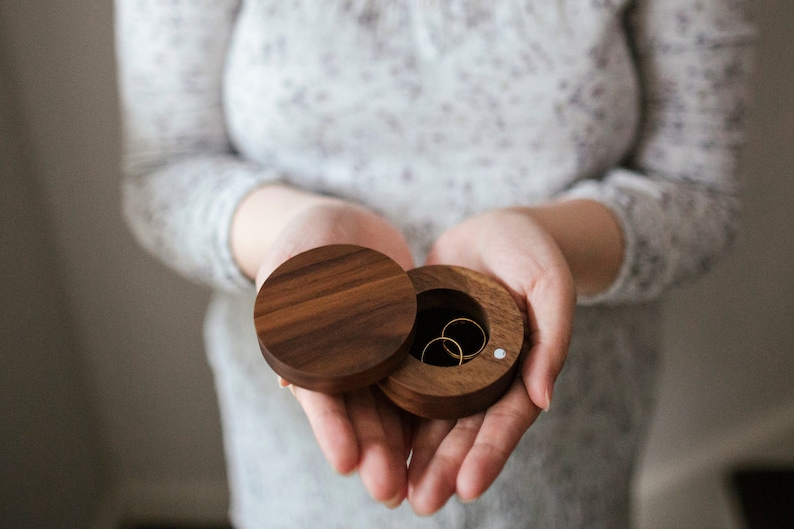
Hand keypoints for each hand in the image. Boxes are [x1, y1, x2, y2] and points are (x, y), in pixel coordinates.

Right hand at [254, 199, 415, 507]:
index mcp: (304, 354)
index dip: (332, 429)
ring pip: (389, 406)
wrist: (342, 228)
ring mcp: (373, 359)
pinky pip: (417, 377)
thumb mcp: (290, 266)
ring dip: (401, 443)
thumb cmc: (306, 242)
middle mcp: (340, 365)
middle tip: (389, 489)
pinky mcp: (404, 347)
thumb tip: (289, 376)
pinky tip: (446, 439)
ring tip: (417, 482)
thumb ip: (289, 306)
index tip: (347, 462)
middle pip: (358, 411)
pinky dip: (428, 407)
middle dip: (373, 450)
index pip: (319, 395)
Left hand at [406, 207, 576, 514]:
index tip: (468, 487)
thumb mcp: (550, 283)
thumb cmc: (531, 251)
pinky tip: (375, 440)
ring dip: (418, 454)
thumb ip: (553, 335)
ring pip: (433, 415)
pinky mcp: (423, 347)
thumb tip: (543, 397)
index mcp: (522, 367)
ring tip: (397, 489)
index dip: (490, 453)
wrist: (492, 229)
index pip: (507, 418)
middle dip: (446, 466)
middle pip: (465, 428)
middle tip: (423, 502)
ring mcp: (452, 364)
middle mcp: (485, 375)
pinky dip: (393, 412)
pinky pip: (407, 382)